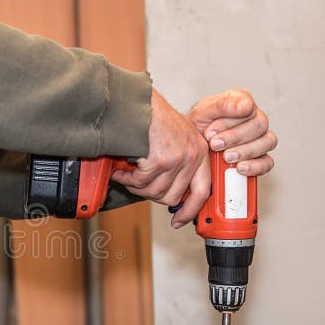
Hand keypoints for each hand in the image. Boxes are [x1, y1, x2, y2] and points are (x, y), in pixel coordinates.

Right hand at [112, 88, 210, 228]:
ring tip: (127, 174)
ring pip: (154, 192)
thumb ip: (181, 164)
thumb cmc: (153, 118)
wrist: (137, 102)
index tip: (179, 221)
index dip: (190, 210)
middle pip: (172, 197)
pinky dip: (126, 179)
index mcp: (201, 152)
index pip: (203, 191)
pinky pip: (140, 183)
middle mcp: (193, 156)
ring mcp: (177, 159)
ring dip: (136, 187)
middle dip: (150, 195)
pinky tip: (121, 170)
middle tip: (137, 185)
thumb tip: (173, 196)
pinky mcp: (160, 160)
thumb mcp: (178, 138)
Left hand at [189, 89, 275, 176]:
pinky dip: (255, 166)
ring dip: (245, 151)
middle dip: (234, 137)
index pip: (249, 108)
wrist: (190, 148)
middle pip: (260, 125)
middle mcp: (254, 118)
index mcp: (241, 102)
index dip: (229, 122)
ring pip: (268, 142)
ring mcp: (260, 138)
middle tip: (214, 145)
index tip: (210, 133)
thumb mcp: (201, 113)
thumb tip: (247, 105)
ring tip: (226, 157)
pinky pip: (267, 162)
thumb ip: (223, 105)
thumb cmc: (197, 127)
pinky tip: (240, 168)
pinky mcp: (260, 157)